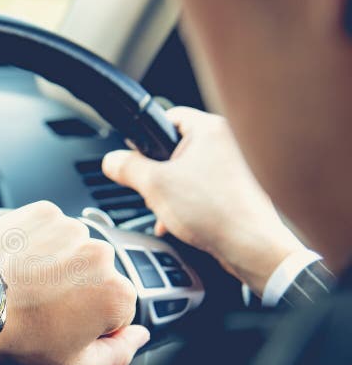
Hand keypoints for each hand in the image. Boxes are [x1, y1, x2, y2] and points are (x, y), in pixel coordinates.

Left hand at [0, 201, 147, 364]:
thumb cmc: (16, 338)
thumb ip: (118, 354)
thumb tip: (140, 335)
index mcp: (117, 294)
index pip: (117, 310)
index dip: (88, 323)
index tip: (61, 327)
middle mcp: (101, 254)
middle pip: (97, 277)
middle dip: (76, 291)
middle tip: (40, 307)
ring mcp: (71, 228)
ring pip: (73, 250)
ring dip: (57, 264)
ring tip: (25, 285)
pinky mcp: (44, 212)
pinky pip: (49, 229)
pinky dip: (37, 243)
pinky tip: (17, 264)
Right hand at [102, 106, 304, 294]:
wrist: (251, 246)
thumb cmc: (215, 211)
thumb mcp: (155, 186)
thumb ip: (127, 168)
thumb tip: (112, 161)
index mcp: (207, 129)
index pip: (165, 118)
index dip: (146, 140)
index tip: (136, 159)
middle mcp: (223, 142)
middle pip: (172, 150)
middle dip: (156, 176)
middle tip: (154, 191)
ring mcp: (230, 167)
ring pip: (184, 174)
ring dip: (168, 195)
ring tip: (169, 212)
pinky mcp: (232, 190)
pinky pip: (198, 191)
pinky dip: (185, 205)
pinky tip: (179, 223)